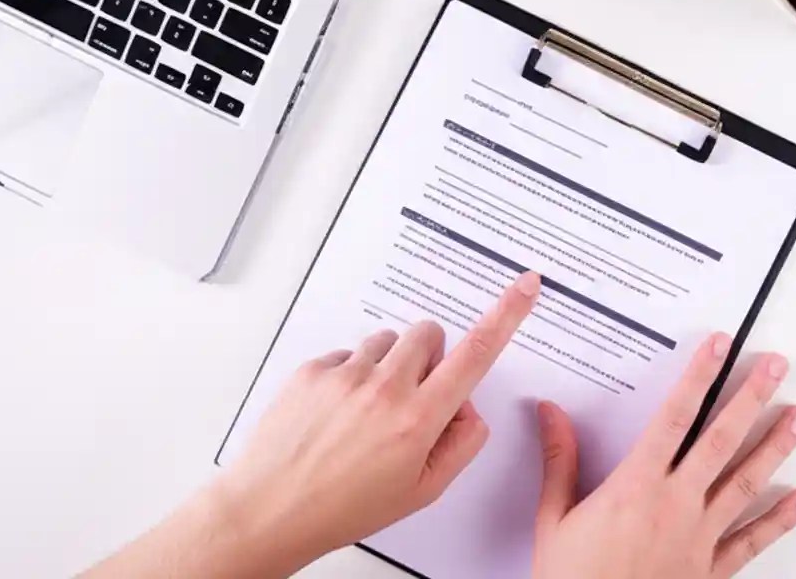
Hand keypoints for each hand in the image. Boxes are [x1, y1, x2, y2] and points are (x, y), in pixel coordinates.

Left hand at [212, 272, 541, 571]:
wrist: (271, 510)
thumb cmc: (343, 508)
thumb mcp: (421, 490)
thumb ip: (460, 444)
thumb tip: (467, 408)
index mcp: (418, 419)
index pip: (476, 353)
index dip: (506, 315)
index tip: (524, 286)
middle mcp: (384, 388)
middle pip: (428, 334)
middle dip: (430, 355)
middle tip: (415, 392)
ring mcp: (345, 375)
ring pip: (386, 341)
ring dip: (388, 364)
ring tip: (368, 408)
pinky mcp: (312, 370)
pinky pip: (346, 354)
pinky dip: (350, 375)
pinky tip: (338, 412)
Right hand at [533, 333, 795, 578]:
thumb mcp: (553, 520)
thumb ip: (560, 462)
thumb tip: (550, 414)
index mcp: (635, 487)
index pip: (674, 417)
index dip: (699, 377)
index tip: (718, 346)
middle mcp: (675, 506)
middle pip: (720, 440)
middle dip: (750, 398)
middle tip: (775, 367)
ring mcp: (698, 538)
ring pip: (745, 482)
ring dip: (776, 447)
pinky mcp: (710, 571)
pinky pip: (753, 541)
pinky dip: (781, 519)